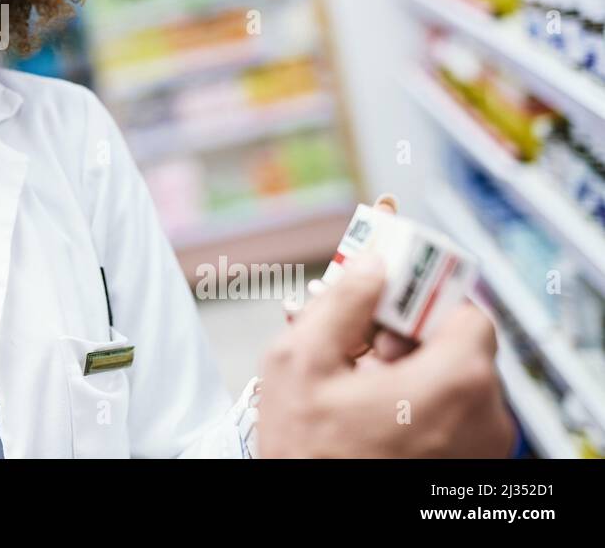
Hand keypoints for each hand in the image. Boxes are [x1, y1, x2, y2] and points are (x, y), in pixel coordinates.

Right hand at [257, 195, 514, 456]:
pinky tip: (367, 412)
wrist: (312, 526)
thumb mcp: (300, 360)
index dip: (418, 295)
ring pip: (449, 379)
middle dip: (403, 333)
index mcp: (457, 381)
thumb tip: (369, 265)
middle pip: (454, 343)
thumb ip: (341, 300)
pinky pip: (449, 416)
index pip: (464, 305)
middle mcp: (486, 417)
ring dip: (405, 369)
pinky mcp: (468, 470)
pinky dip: (413, 404)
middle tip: (354, 341)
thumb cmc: (309, 456)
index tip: (384, 293)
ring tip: (353, 382)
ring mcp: (482, 450)